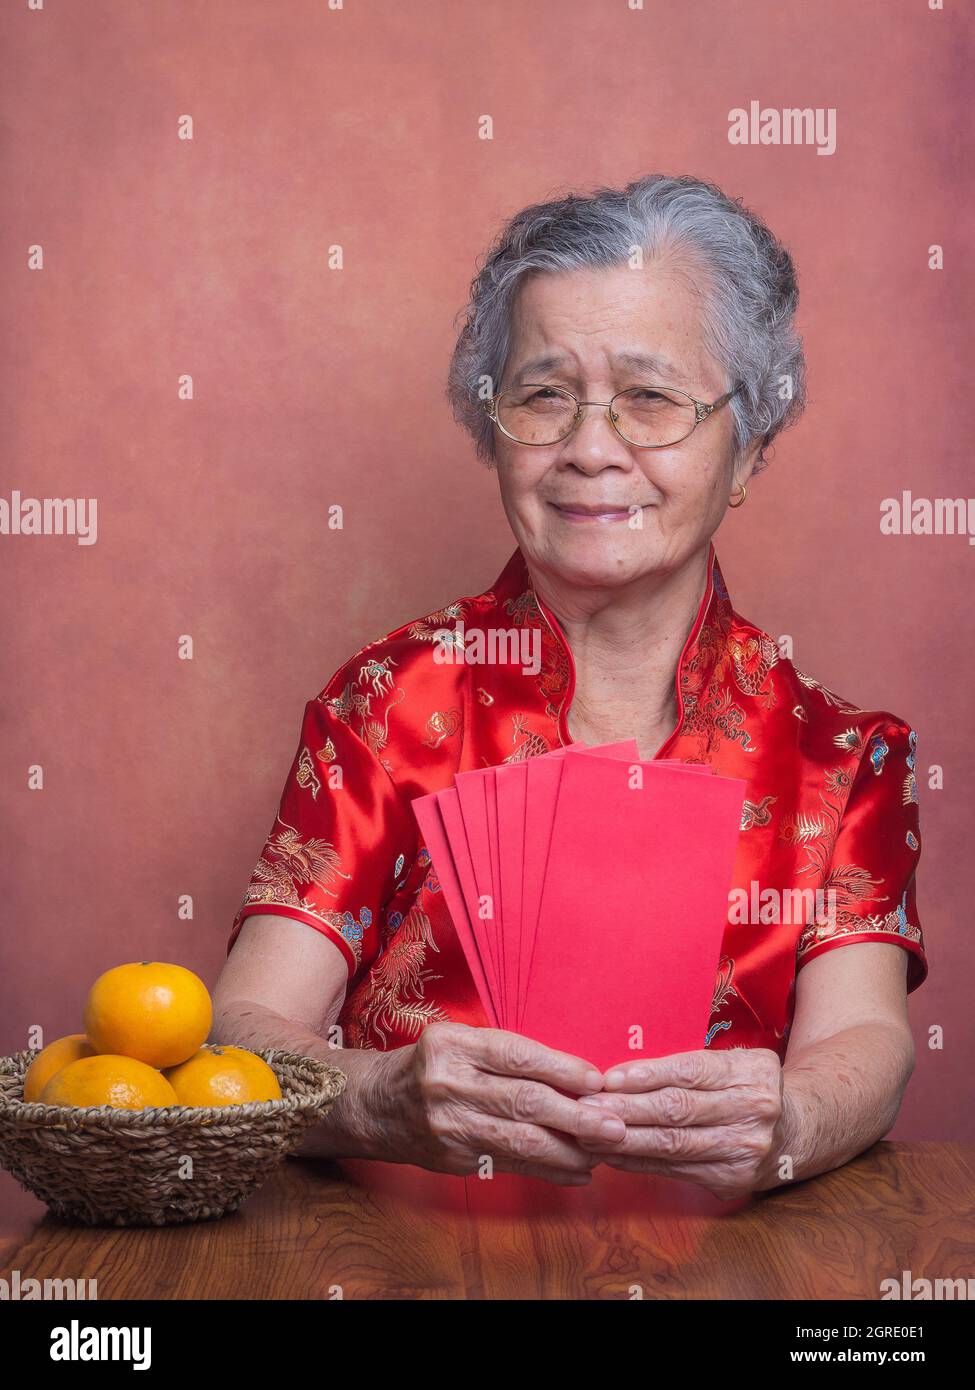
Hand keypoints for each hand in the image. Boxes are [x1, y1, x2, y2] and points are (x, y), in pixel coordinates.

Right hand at [378, 1022, 626, 1185]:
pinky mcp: (454, 1159)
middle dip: (577, 1117)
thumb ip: (510, 1056)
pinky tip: (578, 1171)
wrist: (377, 1105)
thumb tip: (577, 1079)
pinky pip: (511, 1165)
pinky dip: (549, 1170)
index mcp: (453, 1045)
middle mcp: (448, 1085)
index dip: (561, 1069)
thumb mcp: (462, 1042)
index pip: (516, 1056)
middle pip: (523, 1102)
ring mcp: (449, 1126)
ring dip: (569, 1150)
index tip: (597, 1080)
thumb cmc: (434, 1065)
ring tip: (604, 1151)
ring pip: (520, 1140)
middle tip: (616, 1126)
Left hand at [574, 1048, 785, 1199]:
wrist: (796, 1131)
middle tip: (586, 1106)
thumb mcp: (734, 1062)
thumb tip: (622, 1072)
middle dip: (626, 1109)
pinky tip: (612, 1154)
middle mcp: (752, 1111)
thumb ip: (690, 1064)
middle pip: (678, 1110)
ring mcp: (744, 1149)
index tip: (609, 1078)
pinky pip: (675, 1170)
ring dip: (625, 1139)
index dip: (647, 1075)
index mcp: (751, 1072)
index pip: (691, 1071)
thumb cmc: (747, 1088)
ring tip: (589, 1131)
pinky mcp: (732, 1180)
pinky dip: (639, 1162)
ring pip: (673, 1144)